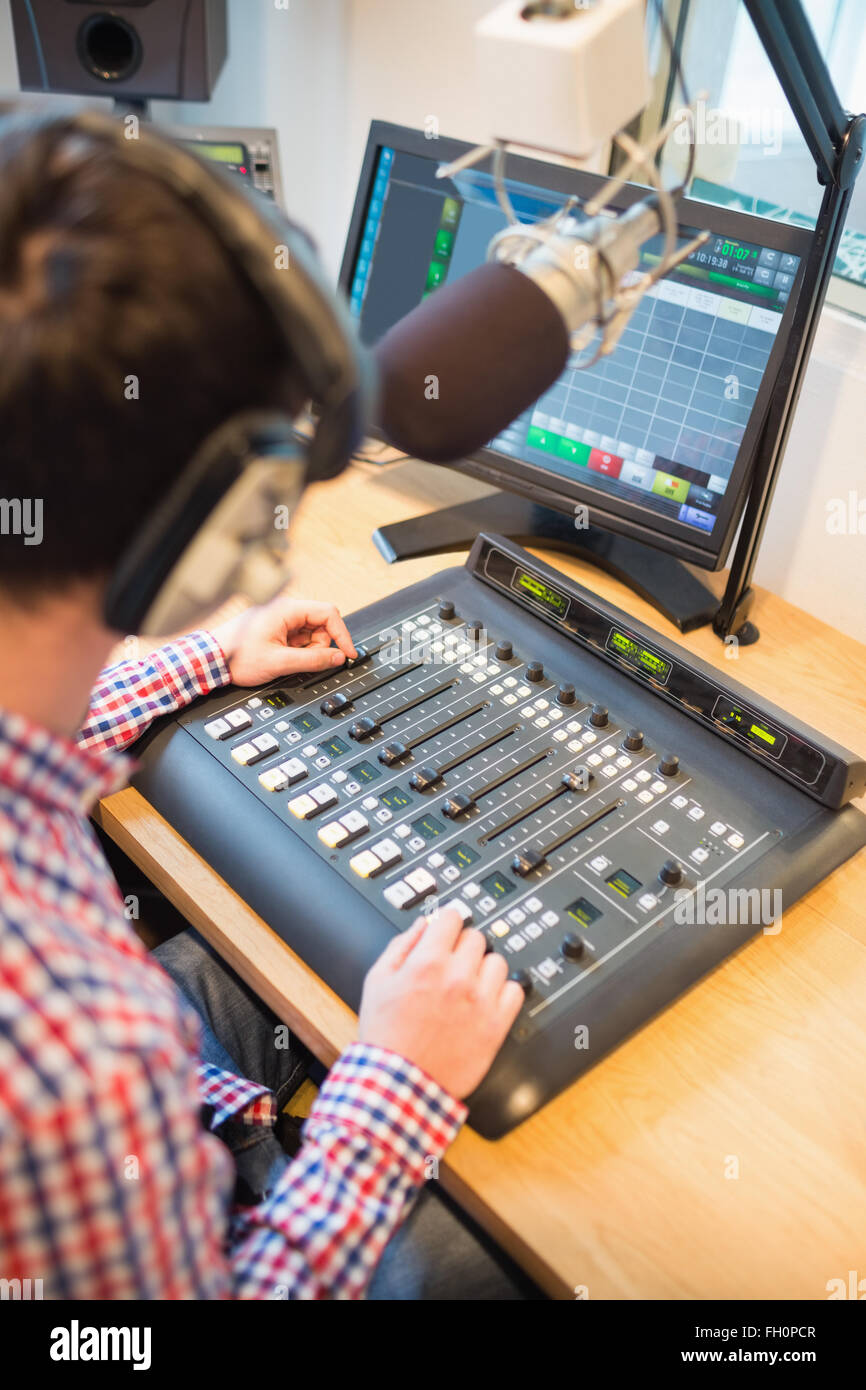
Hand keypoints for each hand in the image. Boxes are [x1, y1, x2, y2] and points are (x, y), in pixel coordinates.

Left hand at [210, 595, 355, 685]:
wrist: (212, 660)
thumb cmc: (237, 656)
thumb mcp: (280, 661)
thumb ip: (313, 660)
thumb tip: (337, 658)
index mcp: (288, 609)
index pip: (329, 613)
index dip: (343, 634)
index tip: (348, 653)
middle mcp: (286, 610)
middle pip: (322, 624)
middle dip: (321, 646)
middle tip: (307, 661)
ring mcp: (281, 619)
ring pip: (311, 633)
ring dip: (308, 650)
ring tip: (288, 660)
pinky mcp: (277, 629)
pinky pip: (299, 638)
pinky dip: (299, 650)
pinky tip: (283, 658)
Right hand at [358, 908, 523, 1098]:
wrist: (399, 1082)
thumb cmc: (386, 1036)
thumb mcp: (377, 981)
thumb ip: (401, 945)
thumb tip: (423, 925)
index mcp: (427, 963)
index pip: (453, 917)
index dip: (447, 923)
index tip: (446, 932)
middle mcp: (458, 978)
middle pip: (476, 937)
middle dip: (462, 946)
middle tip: (451, 964)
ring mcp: (480, 1001)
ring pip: (497, 962)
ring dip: (483, 968)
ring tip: (468, 985)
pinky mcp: (496, 1025)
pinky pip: (514, 992)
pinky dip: (503, 992)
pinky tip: (485, 1001)